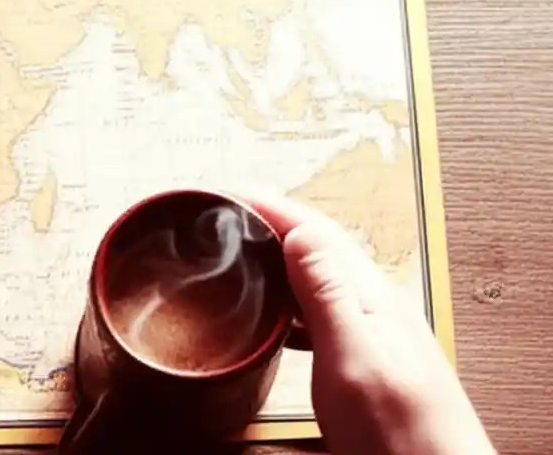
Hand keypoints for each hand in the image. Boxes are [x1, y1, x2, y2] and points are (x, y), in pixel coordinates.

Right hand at [250, 194, 494, 454]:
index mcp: (370, 298)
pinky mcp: (362, 360)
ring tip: (236, 253)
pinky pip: (315, 312)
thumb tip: (301, 233)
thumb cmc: (401, 437)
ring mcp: (369, 334)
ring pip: (313, 278)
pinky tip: (271, 315)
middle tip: (221, 214)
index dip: (266, 205)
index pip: (313, 230)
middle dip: (266, 223)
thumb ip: (328, 296)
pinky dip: (285, 300)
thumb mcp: (354, 360)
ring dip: (274, 258)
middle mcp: (372, 308)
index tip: (224, 191)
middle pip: (313, 246)